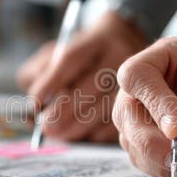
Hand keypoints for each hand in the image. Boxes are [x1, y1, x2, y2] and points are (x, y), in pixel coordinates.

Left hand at [17, 11, 146, 141]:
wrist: (124, 41)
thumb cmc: (82, 54)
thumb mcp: (59, 51)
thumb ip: (39, 71)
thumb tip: (34, 105)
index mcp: (96, 40)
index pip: (71, 59)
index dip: (52, 81)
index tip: (35, 101)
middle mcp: (119, 55)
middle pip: (92, 84)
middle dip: (65, 109)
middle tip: (47, 126)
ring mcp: (136, 77)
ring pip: (107, 104)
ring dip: (80, 125)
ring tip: (60, 134)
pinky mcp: (142, 99)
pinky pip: (121, 119)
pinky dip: (99, 131)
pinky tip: (84, 136)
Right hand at [112, 37, 176, 176]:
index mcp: (170, 59)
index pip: (137, 75)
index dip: (151, 102)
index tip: (176, 128)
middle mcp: (154, 87)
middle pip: (127, 115)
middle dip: (153, 145)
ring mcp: (151, 119)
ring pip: (135, 144)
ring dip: (165, 164)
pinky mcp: (159, 147)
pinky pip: (150, 164)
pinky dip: (175, 174)